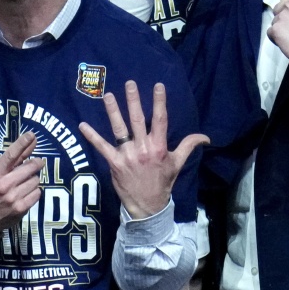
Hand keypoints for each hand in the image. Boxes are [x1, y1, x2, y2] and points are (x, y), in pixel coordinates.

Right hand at [0, 132, 44, 241]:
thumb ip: (14, 159)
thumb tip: (32, 140)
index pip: (11, 155)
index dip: (22, 143)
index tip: (32, 135)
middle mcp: (4, 185)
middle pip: (30, 167)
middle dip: (36, 164)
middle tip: (37, 163)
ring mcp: (13, 198)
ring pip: (36, 180)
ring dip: (33, 180)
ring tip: (24, 184)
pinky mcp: (21, 208)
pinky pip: (38, 193)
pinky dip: (34, 192)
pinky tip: (25, 194)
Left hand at [78, 81, 207, 220]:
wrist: (148, 206)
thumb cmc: (162, 182)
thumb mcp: (177, 163)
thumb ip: (188, 146)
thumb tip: (206, 137)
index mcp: (159, 147)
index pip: (160, 119)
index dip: (159, 102)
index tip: (158, 86)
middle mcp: (143, 148)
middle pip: (137, 120)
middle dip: (134, 100)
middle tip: (130, 83)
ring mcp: (127, 155)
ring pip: (119, 129)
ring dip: (113, 111)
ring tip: (108, 95)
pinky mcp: (114, 163)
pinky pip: (101, 147)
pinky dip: (91, 136)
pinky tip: (82, 125)